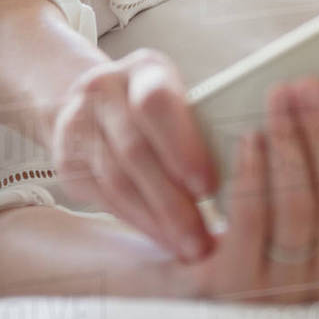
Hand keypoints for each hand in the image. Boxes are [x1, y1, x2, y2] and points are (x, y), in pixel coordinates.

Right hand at [49, 47, 218, 262]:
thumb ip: (206, 123)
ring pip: (117, 180)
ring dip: (155, 220)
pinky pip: (103, 197)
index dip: (183, 146)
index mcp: (144, 70)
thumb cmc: (158, 104)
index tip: (210, 187)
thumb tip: (251, 170)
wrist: (91, 100)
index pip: (157, 103)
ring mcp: (79, 125)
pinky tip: (162, 239)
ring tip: (187, 248)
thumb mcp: (181, 95)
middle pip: (135, 151)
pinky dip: (137, 221)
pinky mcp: (67, 160)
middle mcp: (104, 91)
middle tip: (204, 239)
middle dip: (172, 201)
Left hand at [173, 76, 318, 303]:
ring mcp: (282, 296)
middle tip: (308, 86)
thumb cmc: (265, 255)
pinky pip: (252, 219)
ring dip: (289, 141)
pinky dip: (254, 171)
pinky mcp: (233, 290)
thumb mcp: (313, 239)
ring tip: (278, 100)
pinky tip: (249, 140)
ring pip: (299, 206)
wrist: (196, 305)